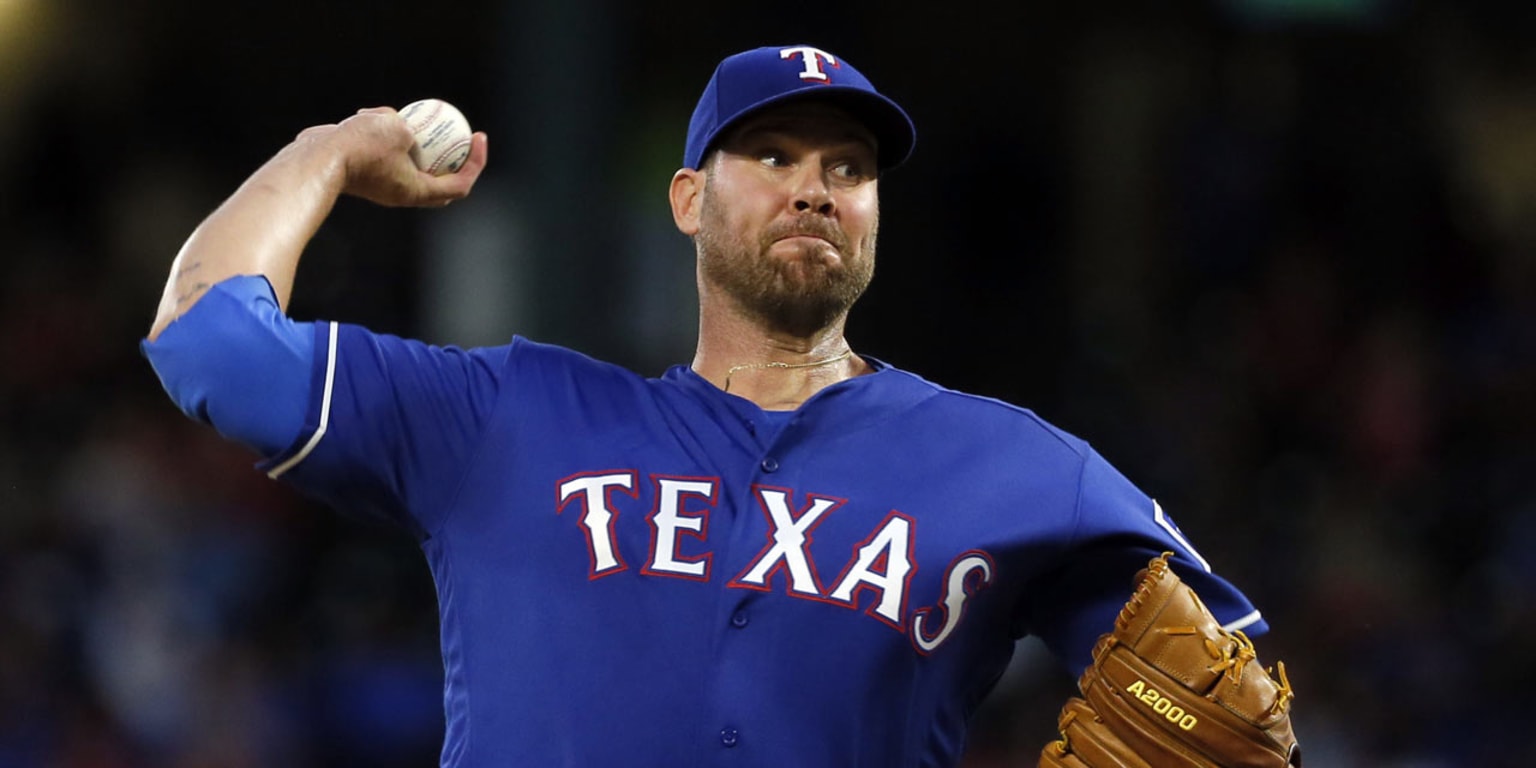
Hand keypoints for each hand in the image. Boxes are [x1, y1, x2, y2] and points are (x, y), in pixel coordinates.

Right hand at [294, 106, 488, 207]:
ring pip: (406, 161)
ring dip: (409, 138)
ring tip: (399, 115)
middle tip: (459, 136)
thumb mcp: (395, 126)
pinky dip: (383, 135)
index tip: (479, 137)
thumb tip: (401, 121)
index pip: (459, 185)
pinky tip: (370, 116)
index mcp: (416, 191)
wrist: (317, 157)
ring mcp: (382, 185)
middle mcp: (401, 193)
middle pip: (438, 181)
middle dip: (452, 159)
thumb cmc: (359, 146)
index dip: (476, 162)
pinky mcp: (364, 173)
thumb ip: (407, 126)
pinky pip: (382, 153)